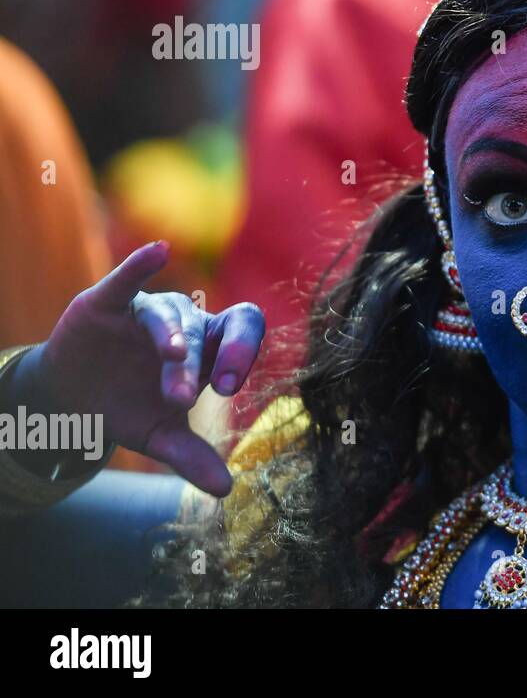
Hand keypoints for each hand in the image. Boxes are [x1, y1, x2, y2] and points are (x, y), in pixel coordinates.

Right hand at [11, 241, 265, 496]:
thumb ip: (192, 456)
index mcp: (208, 346)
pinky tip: (159, 251)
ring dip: (170, 337)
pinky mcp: (107, 302)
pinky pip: (127, 280)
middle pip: (203, 331)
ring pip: (167, 315)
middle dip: (198, 362)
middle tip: (185, 396)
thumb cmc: (129, 408)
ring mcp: (146, 309)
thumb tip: (225, 490)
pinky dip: (141, 265)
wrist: (70, 400)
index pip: (241, 331)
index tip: (228, 389)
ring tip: (174, 358)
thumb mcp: (160, 436)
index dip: (241, 353)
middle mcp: (184, 320)